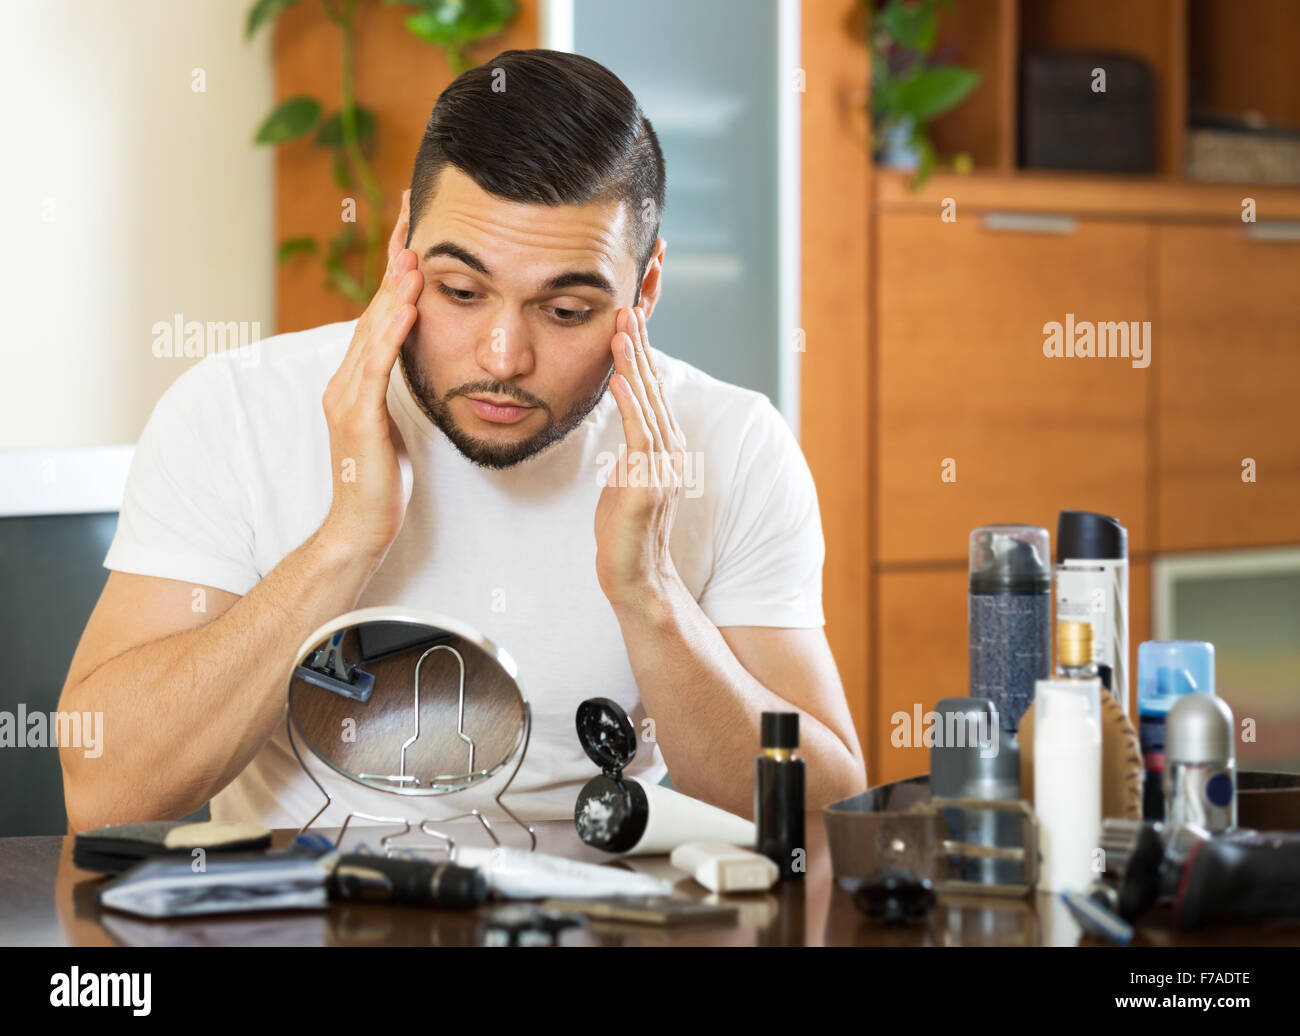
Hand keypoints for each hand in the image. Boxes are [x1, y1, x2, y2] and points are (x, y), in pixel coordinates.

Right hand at [318, 189, 422, 564]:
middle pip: (374, 309)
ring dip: (393, 289)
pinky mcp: (359, 418)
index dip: (396, 270)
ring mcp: (347, 396)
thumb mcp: (393, 420)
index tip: (414, 229)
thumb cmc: (382, 477)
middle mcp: (345, 379)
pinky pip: (375, 368)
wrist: (362, 524)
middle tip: (411, 217)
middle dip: (394, 263)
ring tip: (414, 252)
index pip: (380, 312)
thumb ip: (393, 386)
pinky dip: (390, 334)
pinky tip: (406, 307)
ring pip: (373, 332)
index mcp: (356, 377)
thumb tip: (411, 358)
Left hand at [595, 306, 687, 609]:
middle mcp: (670, 452)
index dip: (642, 355)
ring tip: (623, 332)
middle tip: (628, 308)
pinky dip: (632, 406)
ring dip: (636, 366)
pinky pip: (640, 437)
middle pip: (655, 389)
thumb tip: (621, 428)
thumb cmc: (625, 532)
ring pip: (650, 406)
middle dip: (641, 347)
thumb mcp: (624, 480)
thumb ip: (627, 452)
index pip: (652, 392)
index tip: (629, 320)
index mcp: (663, 448)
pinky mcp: (648, 486)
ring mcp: (662, 469)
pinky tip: (623, 380)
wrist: (637, 577)